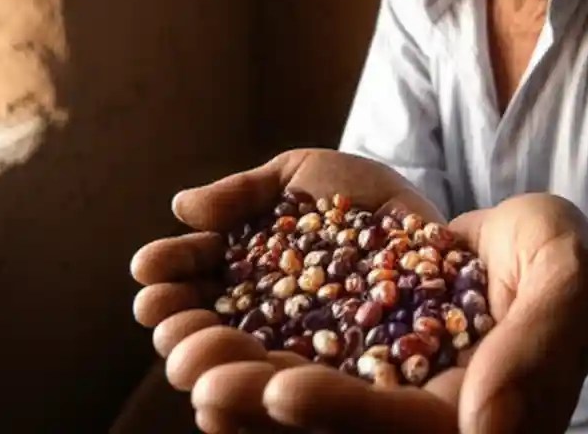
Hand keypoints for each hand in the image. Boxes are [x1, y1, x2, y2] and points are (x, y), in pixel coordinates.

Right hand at [129, 149, 452, 429]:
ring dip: (218, 375)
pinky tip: (246, 401)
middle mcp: (260, 328)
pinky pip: (306, 413)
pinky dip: (269, 412)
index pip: (192, 282)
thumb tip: (181, 207)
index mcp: (239, 280)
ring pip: (249, 382)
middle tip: (169, 322)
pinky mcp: (348, 393)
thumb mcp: (301, 177)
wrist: (438, 222)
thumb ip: (245, 191)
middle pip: (210, 340)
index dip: (168, 276)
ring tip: (200, 363)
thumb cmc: (361, 198)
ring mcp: (301, 364)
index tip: (149, 266)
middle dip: (183, 333)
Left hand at [190, 193, 587, 433]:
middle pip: (326, 423)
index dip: (338, 414)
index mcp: (466, 420)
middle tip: (193, 364)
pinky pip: (286, 351)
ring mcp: (372, 384)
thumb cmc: (568, 263)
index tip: (278, 387)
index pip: (395, 430)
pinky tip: (195, 314)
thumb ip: (537, 353)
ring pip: (293, 390)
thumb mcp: (567, 286)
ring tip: (174, 336)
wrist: (542, 252)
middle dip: (255, 394)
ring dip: (231, 368)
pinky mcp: (346, 351)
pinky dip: (241, 336)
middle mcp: (410, 415)